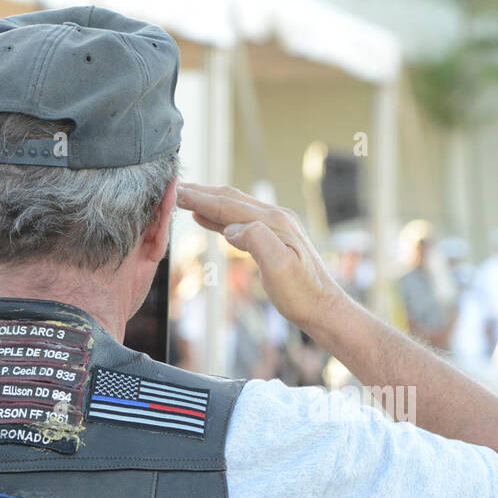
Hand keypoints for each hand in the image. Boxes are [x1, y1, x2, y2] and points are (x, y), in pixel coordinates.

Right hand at [176, 182, 345, 333]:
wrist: (323, 307)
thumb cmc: (301, 294)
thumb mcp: (279, 268)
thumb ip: (256, 240)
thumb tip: (232, 229)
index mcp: (273, 222)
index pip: (228, 205)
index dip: (199, 199)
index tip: (175, 192)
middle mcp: (276, 218)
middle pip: (230, 199)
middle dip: (201, 193)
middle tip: (174, 189)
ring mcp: (277, 226)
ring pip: (235, 207)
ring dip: (209, 202)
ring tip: (186, 199)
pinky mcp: (276, 237)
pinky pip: (242, 220)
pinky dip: (221, 217)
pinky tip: (208, 219)